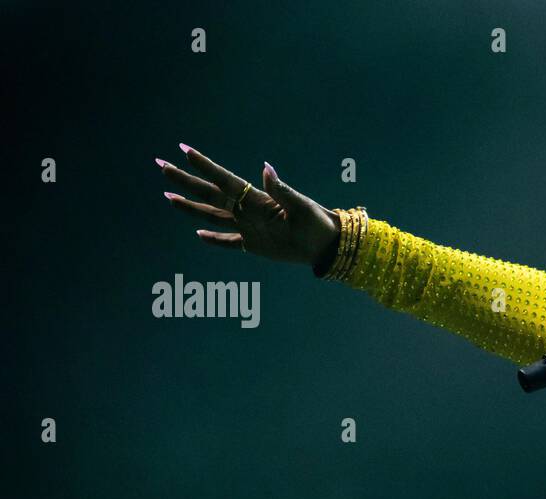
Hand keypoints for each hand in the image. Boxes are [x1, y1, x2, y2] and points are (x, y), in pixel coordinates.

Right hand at [157, 144, 340, 270]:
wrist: (328, 245)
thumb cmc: (318, 222)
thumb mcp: (302, 206)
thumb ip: (282, 190)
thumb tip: (266, 168)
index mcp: (256, 198)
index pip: (224, 179)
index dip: (203, 165)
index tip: (183, 149)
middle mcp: (247, 210)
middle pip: (209, 193)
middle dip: (184, 180)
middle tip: (160, 164)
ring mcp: (248, 227)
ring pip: (211, 215)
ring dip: (190, 207)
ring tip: (167, 197)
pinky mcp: (253, 245)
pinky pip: (228, 242)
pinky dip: (214, 240)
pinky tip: (198, 236)